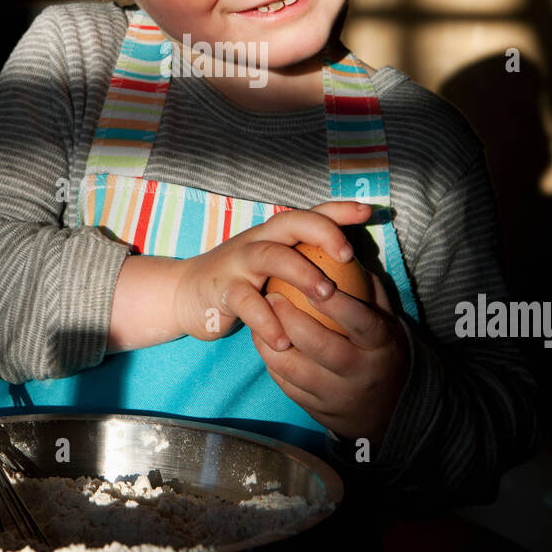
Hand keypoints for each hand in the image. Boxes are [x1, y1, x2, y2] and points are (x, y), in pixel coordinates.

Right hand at [171, 201, 372, 344]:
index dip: (338, 211)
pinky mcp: (221, 290)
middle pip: (290, 223)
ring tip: (326, 295)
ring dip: (301, 273)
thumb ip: (304, 261)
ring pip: (270, 256)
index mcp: (275, 234)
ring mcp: (237, 263)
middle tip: (348, 256)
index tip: (366, 212)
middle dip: (322, 234)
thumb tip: (356, 267)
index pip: (308, 213)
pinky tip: (284, 341)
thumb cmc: (242, 281)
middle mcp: (258, 240)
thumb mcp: (273, 266)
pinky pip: (246, 302)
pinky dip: (266, 320)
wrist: (185, 294)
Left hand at [253, 271, 408, 447]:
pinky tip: (263, 340)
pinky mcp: (316, 410)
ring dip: (270, 340)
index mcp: (380, 346)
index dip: (335, 302)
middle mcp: (360, 373)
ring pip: (294, 369)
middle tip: (270, 294)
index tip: (313, 280)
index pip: (359, 321)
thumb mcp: (388, 322)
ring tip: (260, 316)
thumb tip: (344, 253)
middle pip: (320, 345)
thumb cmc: (383, 351)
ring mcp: (336, 395)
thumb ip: (369, 290)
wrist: (389, 411)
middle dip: (290, 318)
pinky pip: (285, 384)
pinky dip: (270, 361)